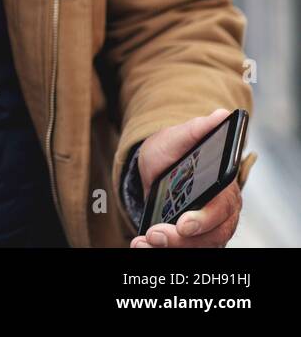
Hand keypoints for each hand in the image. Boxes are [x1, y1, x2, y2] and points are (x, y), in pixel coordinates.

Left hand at [130, 108, 241, 248]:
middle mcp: (221, 212)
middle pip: (211, 235)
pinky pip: (186, 250)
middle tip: (154, 234)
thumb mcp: (177, 137)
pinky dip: (164, 251)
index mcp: (224, 188)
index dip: (204, 219)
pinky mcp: (193, 238)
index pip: (222, 209)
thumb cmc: (171, 150)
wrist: (158, 165)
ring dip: (170, 248)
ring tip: (142, 243)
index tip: (183, 224)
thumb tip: (221, 114)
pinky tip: (142, 246)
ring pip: (199, 247)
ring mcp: (208, 228)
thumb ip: (197, 129)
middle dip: (181, 239)